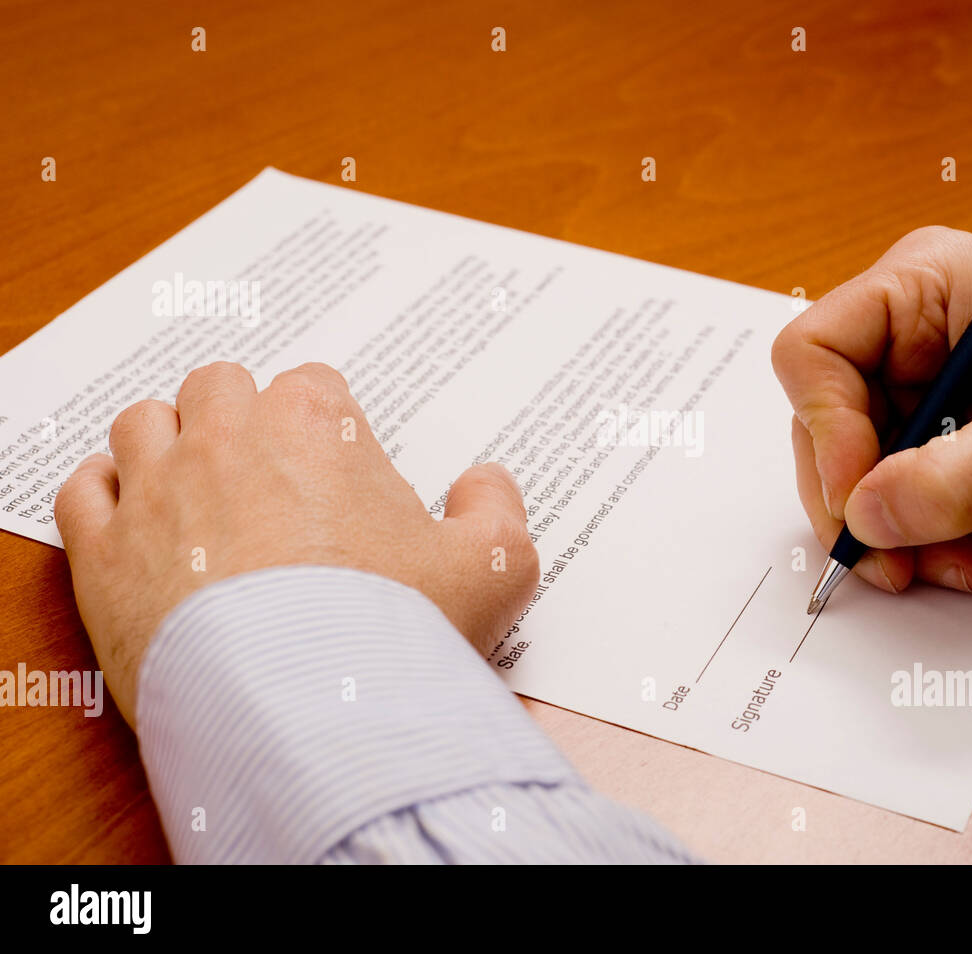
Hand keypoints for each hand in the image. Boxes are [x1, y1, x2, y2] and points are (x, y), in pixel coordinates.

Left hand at [54, 361, 538, 726]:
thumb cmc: (397, 629)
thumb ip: (499, 511)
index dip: (328, 425)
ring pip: (144, 424)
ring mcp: (157, 491)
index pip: (314, 386)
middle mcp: (227, 438)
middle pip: (222, 389)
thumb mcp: (495, 569)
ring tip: (196, 493)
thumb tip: (487, 482)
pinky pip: (83, 490)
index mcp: (317, 425)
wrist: (307, 707)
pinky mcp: (105, 554)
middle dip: (242, 421)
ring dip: (168, 445)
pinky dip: (104, 494)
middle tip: (268, 479)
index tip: (338, 471)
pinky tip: (132, 519)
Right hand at [771, 226, 971, 594]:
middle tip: (902, 565)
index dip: (825, 429)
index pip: (815, 353)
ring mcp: (919, 393)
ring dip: (912, 539)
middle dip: (871, 507)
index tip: (859, 499)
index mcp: (920, 289)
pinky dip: (941, 544)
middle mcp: (905, 337)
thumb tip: (866, 518)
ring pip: (862, 481)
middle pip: (828, 429)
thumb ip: (957, 476)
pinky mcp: (938, 443)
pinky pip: (904, 504)